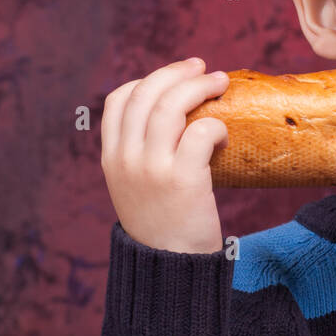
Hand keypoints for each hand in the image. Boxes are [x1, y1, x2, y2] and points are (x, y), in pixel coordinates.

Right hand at [100, 56, 230, 253]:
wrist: (170, 267)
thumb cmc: (163, 224)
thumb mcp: (135, 187)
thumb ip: (143, 155)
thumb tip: (177, 118)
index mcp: (111, 158)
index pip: (119, 100)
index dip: (148, 79)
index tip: (175, 75)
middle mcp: (125, 158)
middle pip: (147, 93)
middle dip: (177, 73)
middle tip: (203, 67)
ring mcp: (151, 168)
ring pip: (171, 106)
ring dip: (199, 86)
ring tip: (221, 82)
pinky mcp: (182, 178)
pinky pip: (201, 131)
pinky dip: (215, 124)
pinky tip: (224, 133)